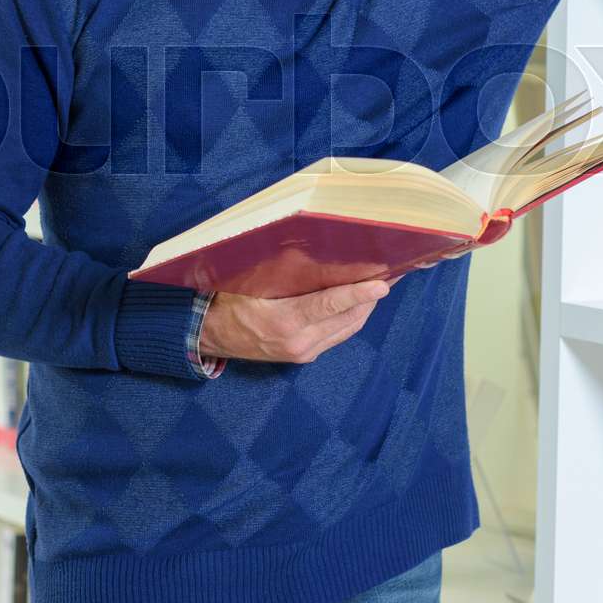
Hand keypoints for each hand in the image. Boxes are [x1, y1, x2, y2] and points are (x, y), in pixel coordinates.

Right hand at [198, 277, 391, 364]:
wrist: (211, 337)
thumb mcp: (247, 282)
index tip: (382, 284)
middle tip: (391, 273)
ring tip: (382, 284)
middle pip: (347, 318)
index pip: (329, 305)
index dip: (358, 294)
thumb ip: (278, 270)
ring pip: (348, 329)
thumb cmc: (227, 301)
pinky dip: (352, 317)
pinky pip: (338, 335)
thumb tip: (309, 246)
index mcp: (283, 322)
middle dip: (371, 297)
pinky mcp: (305, 356)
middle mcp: (299, 342)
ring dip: (365, 307)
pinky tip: (360, 301)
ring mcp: (304, 352)